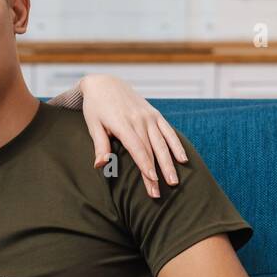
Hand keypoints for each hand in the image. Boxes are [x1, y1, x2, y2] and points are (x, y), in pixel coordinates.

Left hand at [80, 74, 188, 197]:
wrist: (105, 83)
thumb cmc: (95, 107)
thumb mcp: (93, 125)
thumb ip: (100, 145)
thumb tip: (100, 165)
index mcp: (122, 123)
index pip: (137, 148)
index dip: (145, 165)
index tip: (152, 181)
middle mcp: (139, 119)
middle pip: (150, 150)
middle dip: (155, 173)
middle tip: (158, 193)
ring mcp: (149, 116)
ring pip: (162, 143)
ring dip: (169, 164)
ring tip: (174, 182)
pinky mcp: (155, 114)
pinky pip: (168, 131)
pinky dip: (176, 145)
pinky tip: (183, 159)